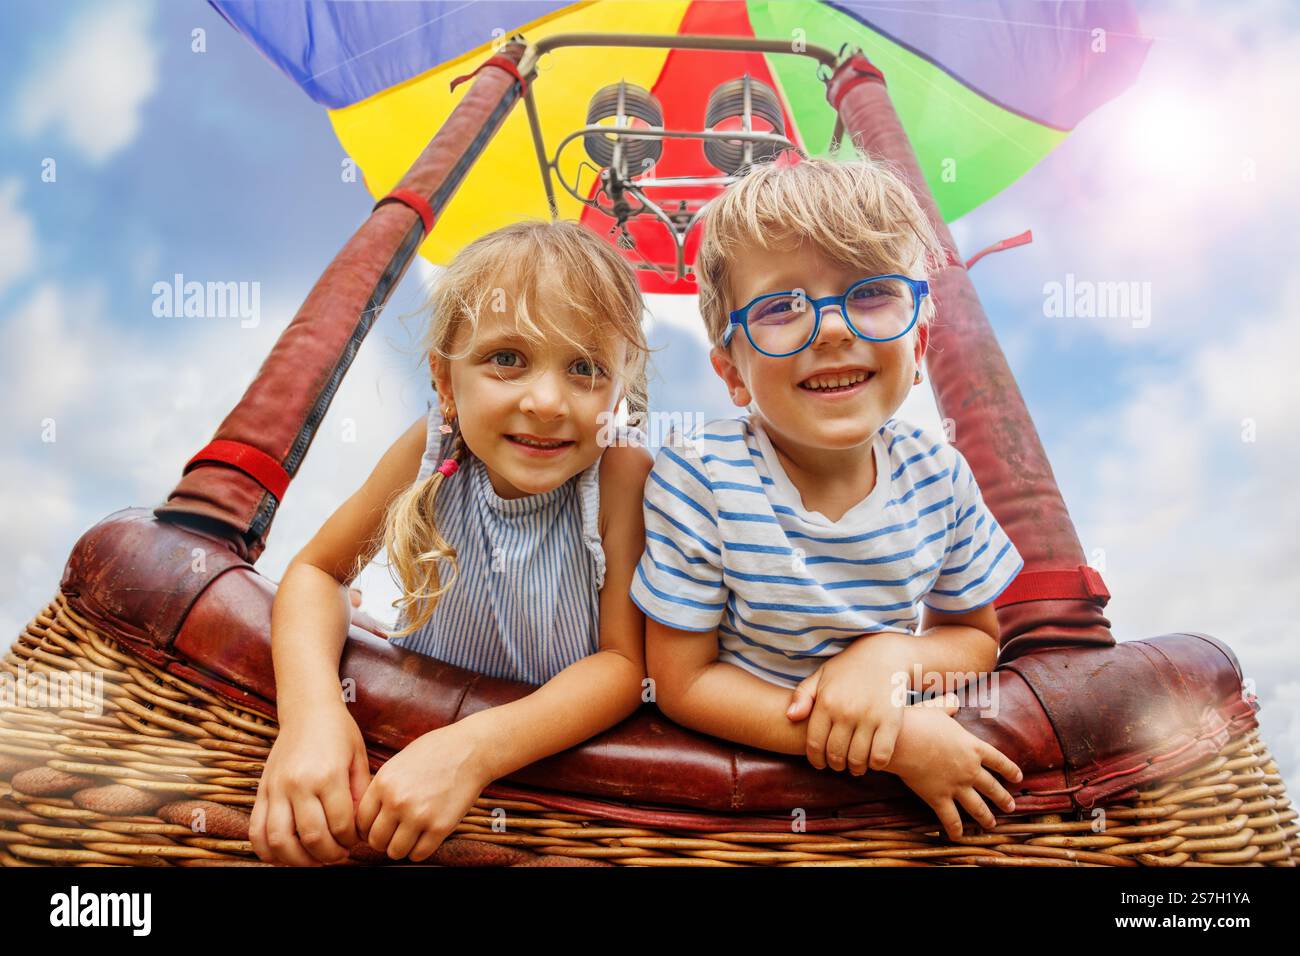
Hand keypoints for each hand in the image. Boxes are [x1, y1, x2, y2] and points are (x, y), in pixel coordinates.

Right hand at [250, 701, 370, 865]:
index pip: (341, 825)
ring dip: (298, 860)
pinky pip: (256, 831)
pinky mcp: (261, 791)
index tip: (355, 840)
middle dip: (329, 855)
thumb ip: (360, 795)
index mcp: (328, 775)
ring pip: (279, 841)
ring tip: (314, 859)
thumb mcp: (358, 759)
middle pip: (312, 837)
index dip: (351, 840)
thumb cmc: (338, 732)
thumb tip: (359, 829)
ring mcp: (276, 788)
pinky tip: (285, 854)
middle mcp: (299, 783)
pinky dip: (267, 851)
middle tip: (339, 854)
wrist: (307, 709)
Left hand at [356, 722, 492, 861]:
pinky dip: (419, 851)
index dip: (367, 829)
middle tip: (394, 834)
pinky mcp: (440, 827)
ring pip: (395, 851)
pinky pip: (419, 854)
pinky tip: (425, 838)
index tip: (377, 828)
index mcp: (383, 782)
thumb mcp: (399, 762)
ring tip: (410, 837)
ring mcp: (418, 815)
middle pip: (375, 840)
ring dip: (401, 848)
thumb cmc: (437, 751)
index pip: (360, 822)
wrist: (472, 749)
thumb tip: (369, 816)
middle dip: (383, 840)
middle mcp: (397, 801)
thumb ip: (383, 787)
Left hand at [786, 639, 913, 774]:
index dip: (816, 759)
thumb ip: (802, 696)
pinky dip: (875, 764)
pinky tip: (872, 760)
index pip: (814, 744)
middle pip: (835, 754)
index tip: (820, 763)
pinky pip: (881, 755)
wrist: (884, 654)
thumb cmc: (848, 668)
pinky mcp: (891, 721)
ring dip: (855, 768)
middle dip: (835, 765)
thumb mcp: (821, 676)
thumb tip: (790, 717)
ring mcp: (870, 717)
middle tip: (838, 765)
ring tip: (855, 766)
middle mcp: (846, 711)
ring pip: (857, 759)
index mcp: (826, 702)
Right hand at [886, 698, 1022, 840]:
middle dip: (1003, 798)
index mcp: (973, 747)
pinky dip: (956, 829)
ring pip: (977, 806)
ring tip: (992, 824)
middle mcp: (970, 769)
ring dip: (986, 817)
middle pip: (992, 786)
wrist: (903, 740)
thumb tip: (954, 699)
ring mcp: (956, 786)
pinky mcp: (939, 798)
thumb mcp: (937, 709)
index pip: (998, 760)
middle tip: (1011, 806)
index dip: (1010, 769)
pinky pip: (951, 818)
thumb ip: (948, 705)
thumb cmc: (919, 721)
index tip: (1018, 777)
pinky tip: (959, 836)